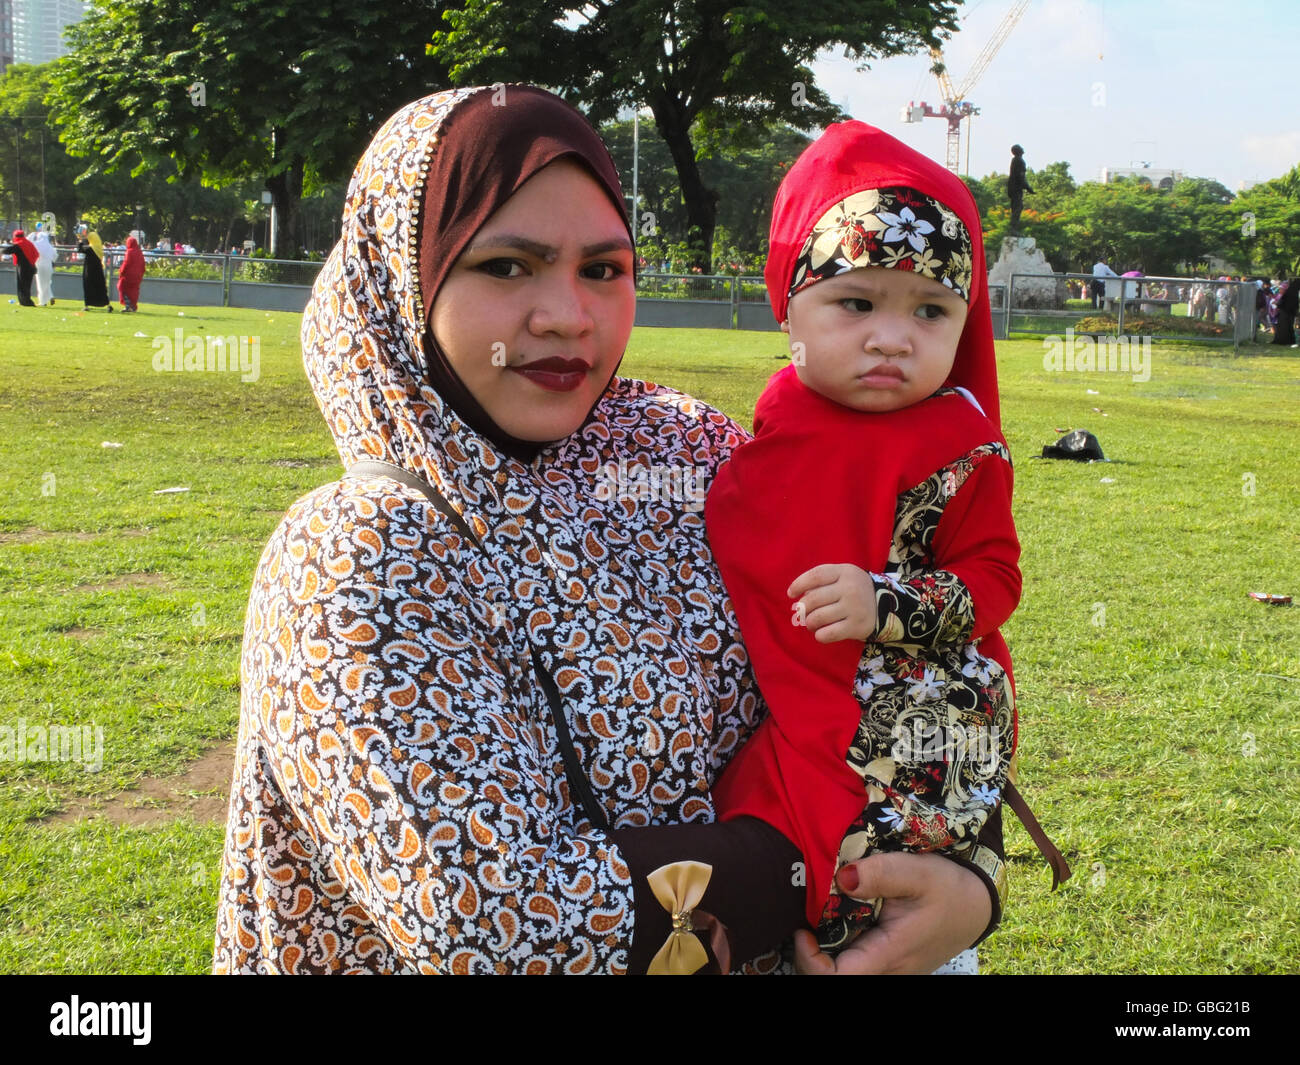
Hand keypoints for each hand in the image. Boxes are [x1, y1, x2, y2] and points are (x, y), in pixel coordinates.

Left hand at [788, 563, 875, 642]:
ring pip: (818, 617)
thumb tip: (798, 596)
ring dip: (809, 623)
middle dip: (802, 609)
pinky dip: (819, 635)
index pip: (815, 576)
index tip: (791, 594)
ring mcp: (854, 608)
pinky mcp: (857, 626)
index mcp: (844, 572)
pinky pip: (828, 634)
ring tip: (811, 624)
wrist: (885, 605)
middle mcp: (850, 588)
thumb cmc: (853, 589)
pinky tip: (820, 633)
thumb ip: (822, 580)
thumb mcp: (842, 576)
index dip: (799, 584)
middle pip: (813, 599)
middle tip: (803, 613)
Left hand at [793, 852, 990, 973]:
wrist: (977, 904)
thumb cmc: (949, 889)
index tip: (802, 931)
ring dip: (825, 949)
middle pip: (837, 976)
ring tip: (819, 917)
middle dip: (811, 955)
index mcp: (890, 954)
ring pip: (846, 969)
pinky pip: (857, 960)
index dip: (810, 961)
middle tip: (804, 922)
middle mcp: (887, 970)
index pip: (839, 979)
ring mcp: (889, 968)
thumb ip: (880, 873)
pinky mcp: (889, 960)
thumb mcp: (918, 871)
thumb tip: (841, 878)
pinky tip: (839, 918)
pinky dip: (840, 943)